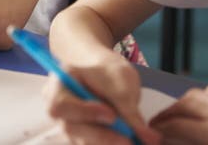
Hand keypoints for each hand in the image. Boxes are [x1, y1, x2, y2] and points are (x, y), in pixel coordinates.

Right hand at [44, 52, 160, 144]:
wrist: (104, 75)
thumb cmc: (108, 70)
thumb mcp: (122, 82)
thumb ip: (130, 110)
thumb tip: (150, 139)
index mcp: (60, 83)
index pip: (61, 105)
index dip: (84, 113)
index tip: (112, 116)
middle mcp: (58, 107)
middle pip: (70, 128)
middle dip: (100, 136)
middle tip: (129, 140)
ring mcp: (67, 123)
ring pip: (80, 141)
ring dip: (106, 143)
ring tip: (131, 141)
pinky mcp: (80, 137)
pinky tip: (126, 141)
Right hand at [151, 83, 207, 144]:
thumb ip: (198, 142)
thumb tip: (180, 139)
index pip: (176, 125)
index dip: (160, 128)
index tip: (152, 131)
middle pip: (182, 105)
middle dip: (167, 113)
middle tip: (159, 121)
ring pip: (196, 94)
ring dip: (183, 103)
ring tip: (179, 111)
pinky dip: (204, 96)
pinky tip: (206, 103)